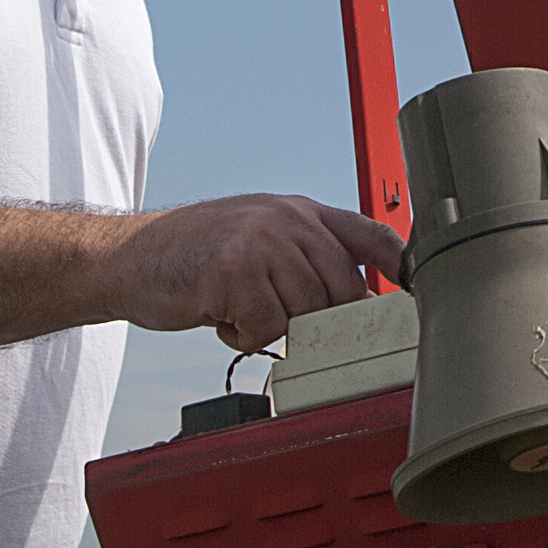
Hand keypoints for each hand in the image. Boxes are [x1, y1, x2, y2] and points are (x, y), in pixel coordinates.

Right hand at [97, 194, 407, 355]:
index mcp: (300, 212)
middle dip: (324, 319)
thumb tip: (359, 302)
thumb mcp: (259, 237)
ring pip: (308, 311)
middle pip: (345, 288)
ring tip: (241, 310)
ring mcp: (262, 242)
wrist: (128, 257)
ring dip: (276, 327)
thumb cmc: (195, 257)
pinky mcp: (235, 271)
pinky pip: (268, 327)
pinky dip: (246, 336)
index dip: (401, 266)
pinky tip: (221, 316)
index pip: (371, 234)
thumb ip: (306, 257)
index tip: (419, 294)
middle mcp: (287, 220)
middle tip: (284, 321)